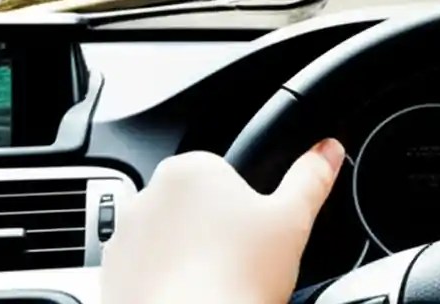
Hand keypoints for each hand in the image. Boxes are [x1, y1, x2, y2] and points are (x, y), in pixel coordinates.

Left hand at [101, 139, 344, 303]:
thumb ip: (311, 178)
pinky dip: (163, 283)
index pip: (223, 174)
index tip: (255, 234)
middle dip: (214, 228)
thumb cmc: (238, 277)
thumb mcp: (293, 220)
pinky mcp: (111, 275)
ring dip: (187, 255)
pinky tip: (190, 298)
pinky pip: (145, 271)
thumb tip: (329, 150)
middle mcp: (149, 195)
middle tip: (241, 261)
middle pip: (194, 205)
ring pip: (168, 239)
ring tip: (215, 285)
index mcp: (192, 169)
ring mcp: (124, 237)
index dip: (245, 206)